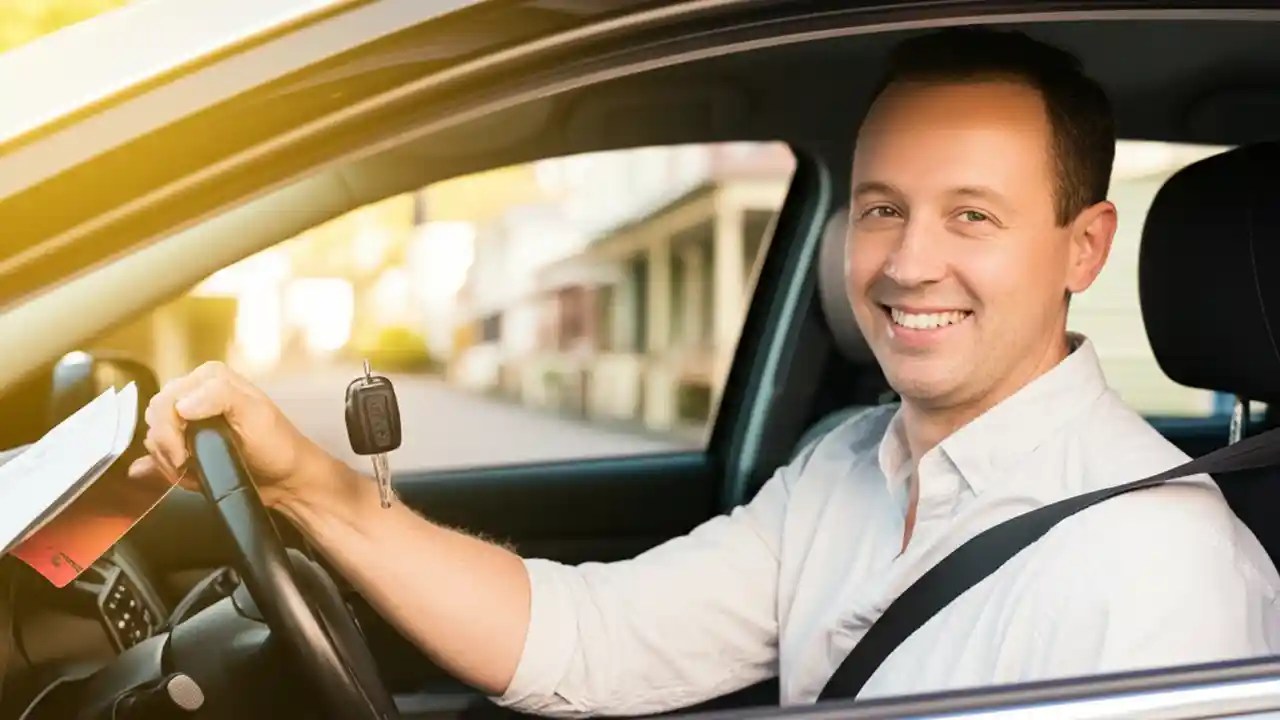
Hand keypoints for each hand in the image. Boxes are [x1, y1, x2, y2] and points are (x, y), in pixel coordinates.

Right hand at [128, 361, 341, 506]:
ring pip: (154, 437)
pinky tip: (188, 475)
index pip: (165, 399)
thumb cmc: (277, 445)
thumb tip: (181, 405)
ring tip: (193, 472)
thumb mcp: (255, 414)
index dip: (168, 430)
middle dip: (166, 447)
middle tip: (186, 466)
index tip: (184, 456)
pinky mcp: (187, 442)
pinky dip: (167, 468)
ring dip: (168, 460)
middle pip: (155, 417)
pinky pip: (159, 453)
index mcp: (210, 378)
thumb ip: (221, 397)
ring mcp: (189, 418)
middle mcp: (195, 392)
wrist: (285, 479)